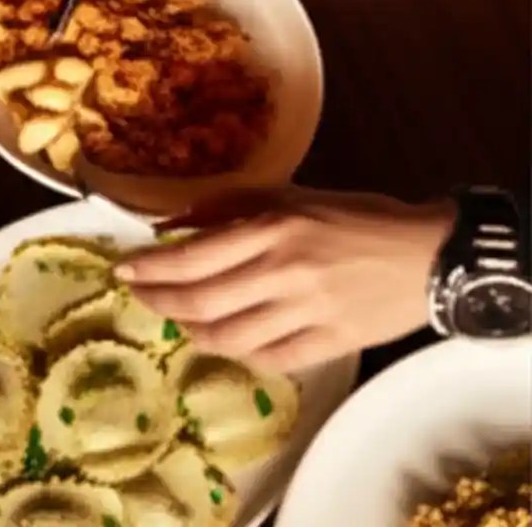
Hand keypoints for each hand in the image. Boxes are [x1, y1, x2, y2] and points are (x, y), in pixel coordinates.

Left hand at [113, 188, 455, 372]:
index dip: (150, 269)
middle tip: (138, 296)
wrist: (433, 254)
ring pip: (227, 337)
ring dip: (191, 330)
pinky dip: (238, 353)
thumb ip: (228, 208)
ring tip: (179, 318)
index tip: (124, 270)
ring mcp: (309, 312)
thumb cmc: (357, 218)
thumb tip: (168, 225)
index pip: (193, 257)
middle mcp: (286, 272)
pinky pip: (268, 359)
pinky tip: (224, 340)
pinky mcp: (330, 343)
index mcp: (274, 229)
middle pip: (199, 301)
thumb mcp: (291, 197)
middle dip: (157, 301)